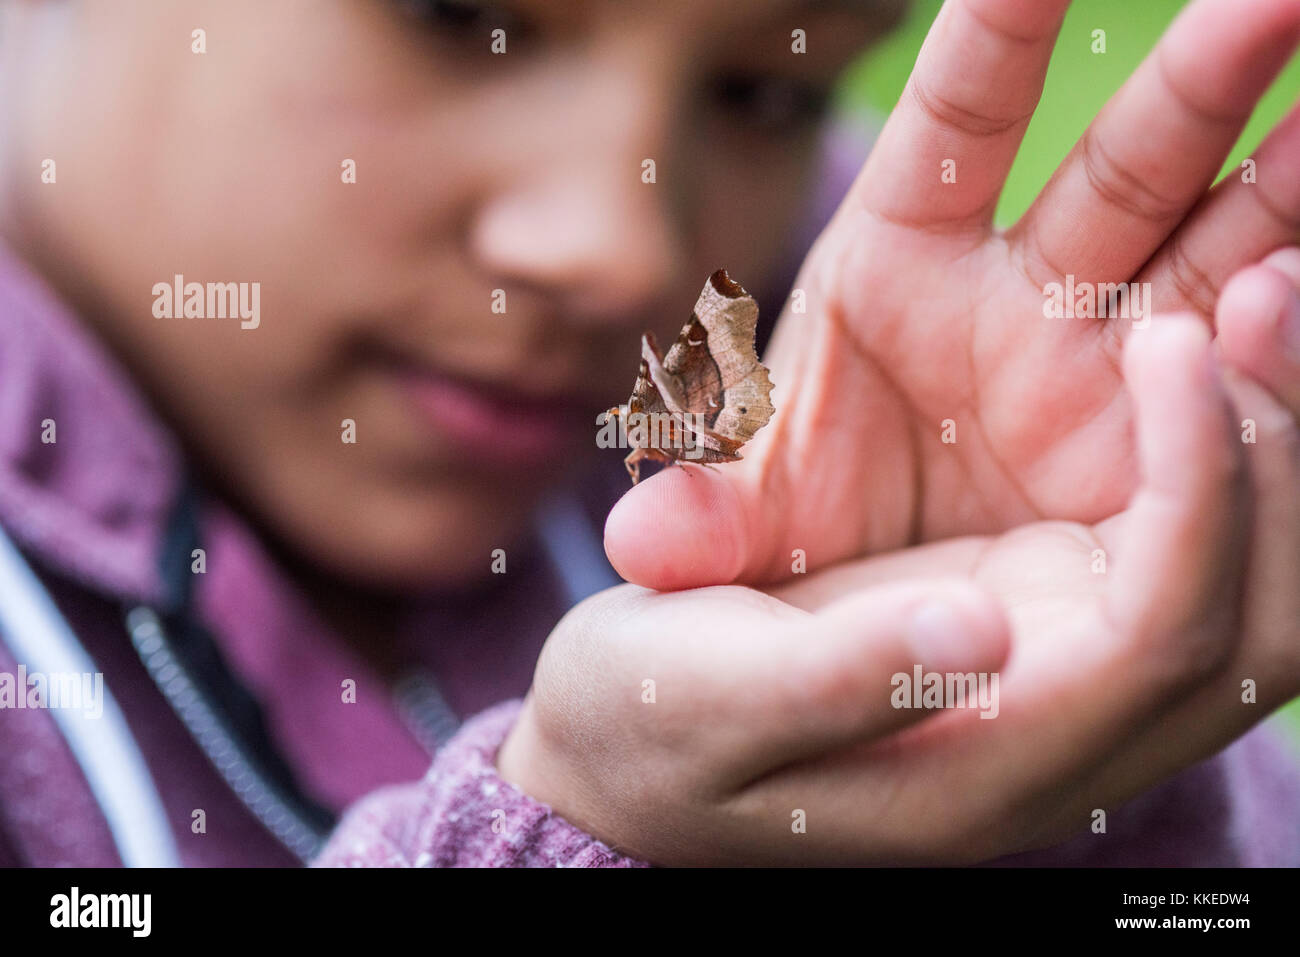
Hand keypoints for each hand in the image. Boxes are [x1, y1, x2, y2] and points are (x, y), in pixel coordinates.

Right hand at [499, 269, 1299, 863]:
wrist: (644, 741)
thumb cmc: (654, 722)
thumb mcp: (705, 700)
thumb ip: (834, 682)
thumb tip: (975, 629)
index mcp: (988, 762)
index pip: (1167, 636)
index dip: (1201, 491)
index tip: (1170, 341)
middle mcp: (1064, 726)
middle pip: (1261, 614)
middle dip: (1285, 451)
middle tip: (1272, 285)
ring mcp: (1066, 666)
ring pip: (1253, 574)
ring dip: (1274, 432)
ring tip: (1263, 285)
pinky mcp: (1043, 604)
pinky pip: (1184, 527)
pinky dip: (1217, 436)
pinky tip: (1197, 331)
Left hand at [605, 0, 1299, 589]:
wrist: (858, 632)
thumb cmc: (799, 549)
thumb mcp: (757, 528)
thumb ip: (716, 522)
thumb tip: (646, 546)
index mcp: (900, 266)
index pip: (958, 122)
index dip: (999, 32)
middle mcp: (1019, 299)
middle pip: (1130, 162)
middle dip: (1207, 75)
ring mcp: (1104, 364)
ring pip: (1227, 240)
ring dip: (1293, 175)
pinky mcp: (1161, 438)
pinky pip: (1246, 364)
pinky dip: (1291, 331)